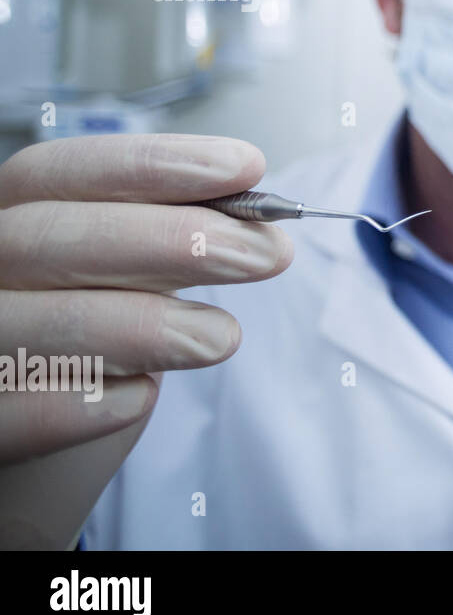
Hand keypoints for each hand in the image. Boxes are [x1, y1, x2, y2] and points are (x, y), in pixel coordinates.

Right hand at [0, 134, 292, 547]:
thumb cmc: (93, 344)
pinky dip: (80, 405)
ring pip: (25, 320)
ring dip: (140, 325)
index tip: (249, 168)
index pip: (59, 171)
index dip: (153, 164)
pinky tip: (141, 398)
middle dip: (169, 240)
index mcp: (7, 217)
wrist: (35, 450)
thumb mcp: (133, 280)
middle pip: (44, 236)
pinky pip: (10, 414)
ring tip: (222, 338)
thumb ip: (178, 245)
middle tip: (265, 255)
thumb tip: (261, 226)